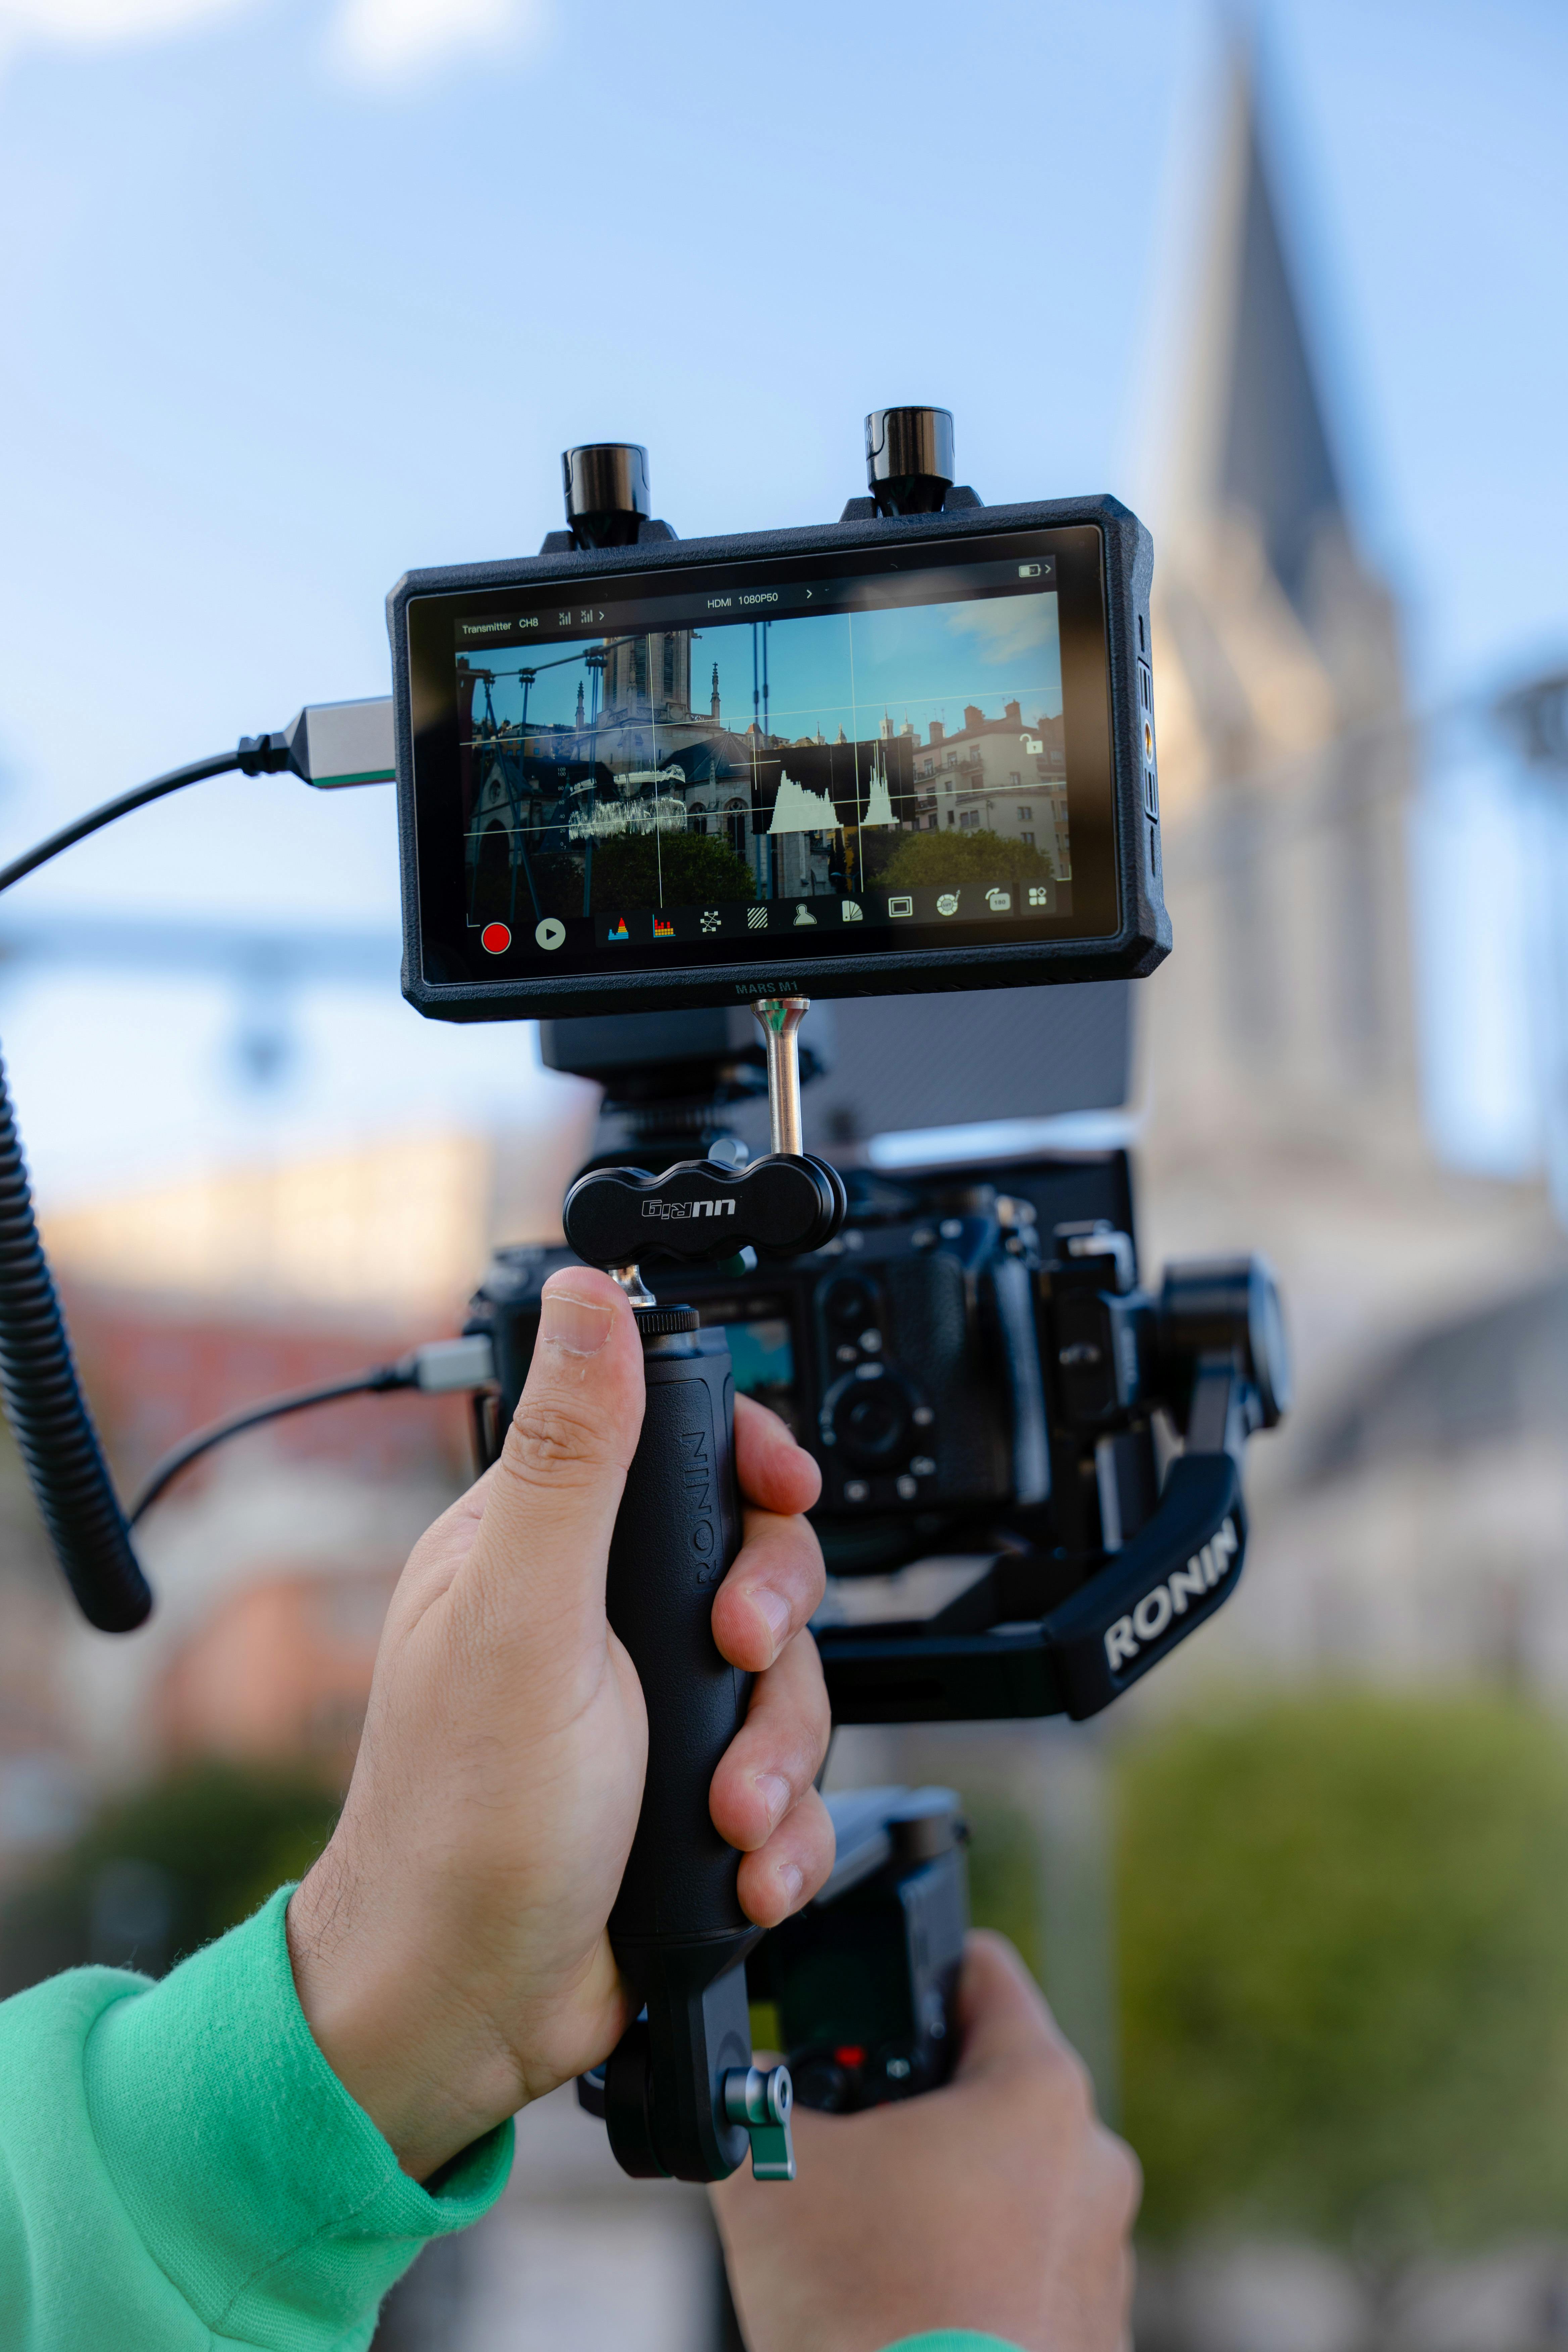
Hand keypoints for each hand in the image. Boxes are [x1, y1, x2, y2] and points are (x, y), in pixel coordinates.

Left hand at [286, 1267, 833, 2181]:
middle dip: (772, 1631)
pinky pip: (784, 1784)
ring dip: (777, 1757)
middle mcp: (597, 1617)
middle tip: (734, 1670)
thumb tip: (584, 1295)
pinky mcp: (685, 1796)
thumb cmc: (465, 1818)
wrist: (468, 2008)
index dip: (751, 1464)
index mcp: (543, 1546)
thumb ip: (574, 1454)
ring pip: (786, 1684)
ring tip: (726, 1815)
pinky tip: (741, 1867)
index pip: (679, 1449)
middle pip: (757, 1567)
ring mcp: (646, 1710)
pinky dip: (779, 1833)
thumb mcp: (529, 1615)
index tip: (783, 1494)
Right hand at [712, 1933, 1139, 2351]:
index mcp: (1038, 2090)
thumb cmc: (865, 2305)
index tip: (867, 1989)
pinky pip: (1026, 2266)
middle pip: (991, 2086)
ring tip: (867, 2230)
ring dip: (944, 2192)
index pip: (983, 1971)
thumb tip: (739, 2085)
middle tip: (844, 2132)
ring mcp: (1102, 2258)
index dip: (914, 1966)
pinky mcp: (1093, 2335)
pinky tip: (907, 2296)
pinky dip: (971, 2267)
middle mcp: (1093, 2162)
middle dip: (914, 2103)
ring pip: (1010, 2183)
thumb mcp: (772, 2169)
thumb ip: (753, 2099)